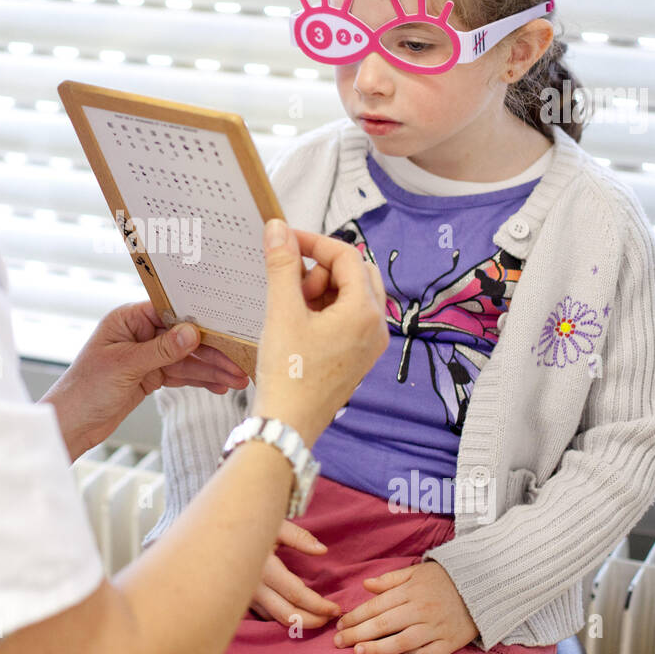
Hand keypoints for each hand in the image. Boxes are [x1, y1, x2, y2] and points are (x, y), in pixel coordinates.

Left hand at [41, 300, 249, 456]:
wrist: (71, 425)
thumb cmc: (84, 390)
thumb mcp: (124, 366)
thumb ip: (160, 350)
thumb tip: (191, 333)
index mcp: (127, 319)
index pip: (170, 311)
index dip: (199, 320)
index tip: (225, 327)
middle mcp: (138, 333)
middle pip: (184, 337)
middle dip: (212, 351)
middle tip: (238, 362)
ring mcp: (145, 356)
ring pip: (186, 359)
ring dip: (212, 368)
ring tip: (238, 378)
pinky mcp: (149, 377)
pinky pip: (181, 375)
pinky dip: (200, 381)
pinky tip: (219, 385)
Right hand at [249, 520, 340, 628]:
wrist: (219, 532)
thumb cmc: (249, 523)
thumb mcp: (275, 524)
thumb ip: (299, 537)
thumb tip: (322, 551)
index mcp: (263, 568)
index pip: (297, 594)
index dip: (319, 605)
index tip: (335, 607)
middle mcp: (253, 586)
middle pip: (287, 615)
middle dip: (313, 621)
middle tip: (330, 618)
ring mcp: (246, 595)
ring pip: (275, 618)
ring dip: (299, 622)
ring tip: (318, 617)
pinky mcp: (242, 597)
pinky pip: (265, 614)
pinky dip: (283, 617)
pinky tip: (296, 612)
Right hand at [252, 219, 388, 446]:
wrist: (287, 425)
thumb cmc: (288, 373)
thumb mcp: (281, 312)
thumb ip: (282, 265)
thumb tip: (278, 228)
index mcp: (365, 312)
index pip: (346, 256)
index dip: (313, 242)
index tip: (284, 240)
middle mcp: (376, 326)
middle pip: (354, 273)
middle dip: (320, 268)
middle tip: (291, 285)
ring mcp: (369, 343)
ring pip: (350, 295)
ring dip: (320, 289)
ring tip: (291, 308)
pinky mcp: (357, 356)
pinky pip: (347, 318)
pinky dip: (323, 310)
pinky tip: (297, 323)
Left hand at [332, 561, 478, 653]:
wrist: (483, 585)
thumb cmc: (444, 579)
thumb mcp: (416, 571)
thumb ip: (390, 579)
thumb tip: (366, 585)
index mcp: (410, 591)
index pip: (376, 606)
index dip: (355, 616)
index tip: (340, 624)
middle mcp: (421, 609)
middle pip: (383, 625)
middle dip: (357, 634)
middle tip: (339, 642)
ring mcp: (436, 627)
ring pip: (401, 642)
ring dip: (378, 649)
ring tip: (358, 653)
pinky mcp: (450, 642)